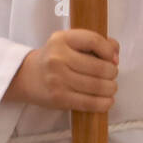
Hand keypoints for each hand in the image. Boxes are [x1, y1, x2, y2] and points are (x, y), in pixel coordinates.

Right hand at [4, 30, 118, 112]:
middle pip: (99, 67)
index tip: (114, 58)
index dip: (109, 50)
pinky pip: (89, 103)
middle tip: (112, 74)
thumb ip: (94, 42)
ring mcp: (58, 79)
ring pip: (97, 86)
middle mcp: (58, 58)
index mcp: (61, 39)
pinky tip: (107, 100)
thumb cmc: (54, 58)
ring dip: (110, 88)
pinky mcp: (59, 98)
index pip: (93, 40)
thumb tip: (115, 54)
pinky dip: (103, 103)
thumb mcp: (68, 42)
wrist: (27, 76)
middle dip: (112, 72)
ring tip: (110, 87)